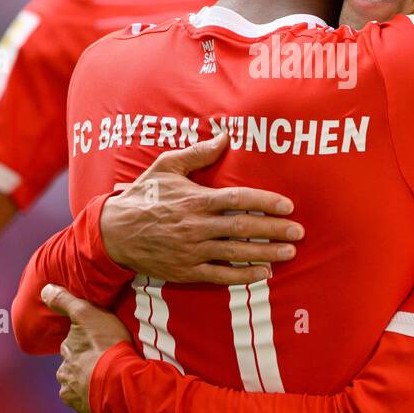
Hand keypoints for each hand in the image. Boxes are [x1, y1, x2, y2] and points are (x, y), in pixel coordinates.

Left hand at [42, 283, 130, 412]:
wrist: (120, 383)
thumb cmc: (106, 346)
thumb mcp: (86, 314)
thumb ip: (64, 301)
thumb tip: (43, 289)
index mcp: (67, 352)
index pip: (71, 346)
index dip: (83, 344)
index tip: (97, 343)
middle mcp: (65, 375)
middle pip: (74, 368)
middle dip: (85, 365)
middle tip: (105, 362)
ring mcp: (75, 396)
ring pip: (80, 387)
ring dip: (90, 383)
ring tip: (109, 379)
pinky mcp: (87, 412)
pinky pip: (89, 405)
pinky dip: (95, 400)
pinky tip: (108, 394)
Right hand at [100, 132, 304, 284]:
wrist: (113, 232)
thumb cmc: (142, 196)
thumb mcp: (166, 166)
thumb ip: (198, 153)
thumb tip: (225, 136)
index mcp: (196, 199)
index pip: (238, 200)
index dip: (266, 202)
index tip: (288, 205)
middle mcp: (197, 226)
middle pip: (243, 228)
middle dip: (274, 230)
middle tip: (299, 232)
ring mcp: (193, 250)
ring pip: (236, 253)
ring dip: (266, 253)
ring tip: (289, 253)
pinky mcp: (186, 270)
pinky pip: (220, 275)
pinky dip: (243, 276)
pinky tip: (263, 273)